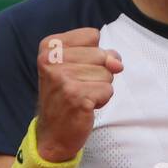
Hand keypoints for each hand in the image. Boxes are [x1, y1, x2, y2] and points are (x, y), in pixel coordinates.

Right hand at [35, 28, 123, 161]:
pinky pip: (108, 90)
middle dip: (98, 73)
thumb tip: (117, 64)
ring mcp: (62, 77)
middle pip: (101, 54)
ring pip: (107, 73)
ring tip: (81, 96)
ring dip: (100, 88)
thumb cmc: (67, 96)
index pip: (92, 35)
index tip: (75, 70)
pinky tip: (85, 106)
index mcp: (50, 46)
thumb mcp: (79, 66)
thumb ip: (102, 55)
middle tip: (77, 87)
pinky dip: (101, 100)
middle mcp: (52, 59)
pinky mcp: (75, 96)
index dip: (93, 55)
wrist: (53, 132)